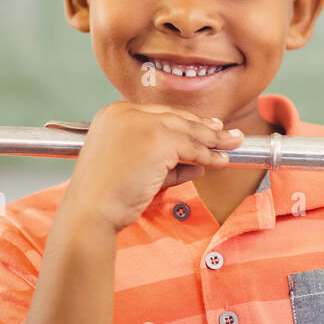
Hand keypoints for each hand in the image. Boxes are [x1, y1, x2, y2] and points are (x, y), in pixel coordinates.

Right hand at [62, 101, 243, 233]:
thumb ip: (165, 162)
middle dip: (205, 127)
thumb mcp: (136, 169)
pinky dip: (208, 155)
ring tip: (232, 145)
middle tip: (227, 133)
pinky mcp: (157, 139)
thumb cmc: (106, 196)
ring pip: (187, 130)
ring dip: (213, 140)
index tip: (206, 125)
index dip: (186, 121)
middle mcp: (125, 112)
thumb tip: (198, 162)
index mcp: (114, 114)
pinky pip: (191, 147)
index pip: (159, 114)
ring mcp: (141, 123)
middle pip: (176, 117)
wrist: (91, 211)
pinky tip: (219, 162)